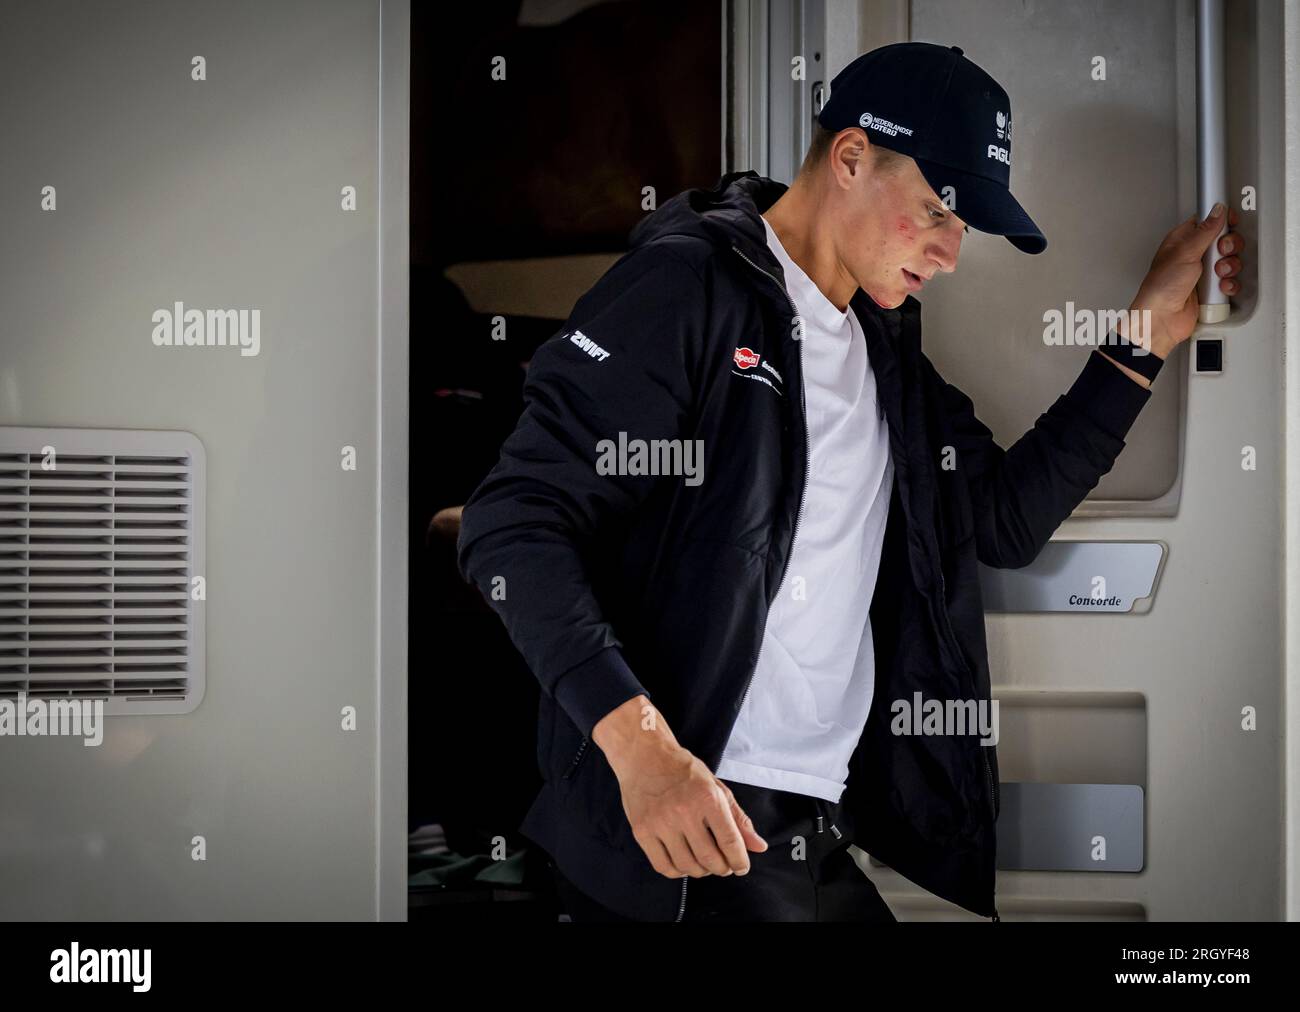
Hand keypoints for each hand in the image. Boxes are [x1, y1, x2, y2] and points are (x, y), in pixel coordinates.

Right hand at [594, 696, 767, 878]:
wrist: (644, 756)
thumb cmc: (683, 771)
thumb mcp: (716, 788)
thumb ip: (739, 819)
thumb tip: (759, 847)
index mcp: (707, 798)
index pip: (730, 842)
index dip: (740, 861)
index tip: (741, 866)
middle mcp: (683, 811)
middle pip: (710, 859)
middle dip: (722, 868)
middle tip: (723, 864)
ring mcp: (660, 822)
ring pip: (687, 866)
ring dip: (700, 871)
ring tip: (703, 862)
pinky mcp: (642, 831)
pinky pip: (663, 866)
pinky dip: (677, 871)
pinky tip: (683, 861)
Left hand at [1126, 204, 1244, 356]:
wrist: (1161, 320)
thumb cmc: (1161, 288)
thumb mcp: (1185, 253)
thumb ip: (1205, 231)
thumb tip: (1217, 210)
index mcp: (1182, 240)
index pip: (1208, 221)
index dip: (1222, 221)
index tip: (1231, 224)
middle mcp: (1193, 254)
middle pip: (1224, 240)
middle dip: (1228, 247)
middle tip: (1221, 253)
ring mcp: (1202, 272)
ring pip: (1229, 261)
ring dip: (1229, 268)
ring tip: (1217, 274)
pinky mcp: (1210, 289)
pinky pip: (1229, 281)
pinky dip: (1228, 285)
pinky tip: (1219, 288)